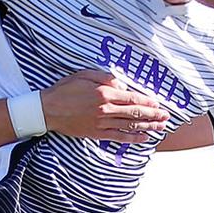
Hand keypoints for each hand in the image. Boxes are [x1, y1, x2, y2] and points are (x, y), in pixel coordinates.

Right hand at [42, 69, 168, 142]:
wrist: (47, 110)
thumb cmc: (65, 90)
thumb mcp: (85, 75)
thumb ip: (106, 79)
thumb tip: (123, 86)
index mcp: (104, 93)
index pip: (132, 99)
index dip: (148, 102)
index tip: (158, 103)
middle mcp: (106, 110)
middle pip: (135, 114)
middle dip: (153, 115)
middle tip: (166, 116)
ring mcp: (102, 124)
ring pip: (130, 126)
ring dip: (148, 127)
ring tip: (161, 127)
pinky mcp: (97, 133)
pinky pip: (119, 137)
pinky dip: (133, 138)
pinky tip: (144, 138)